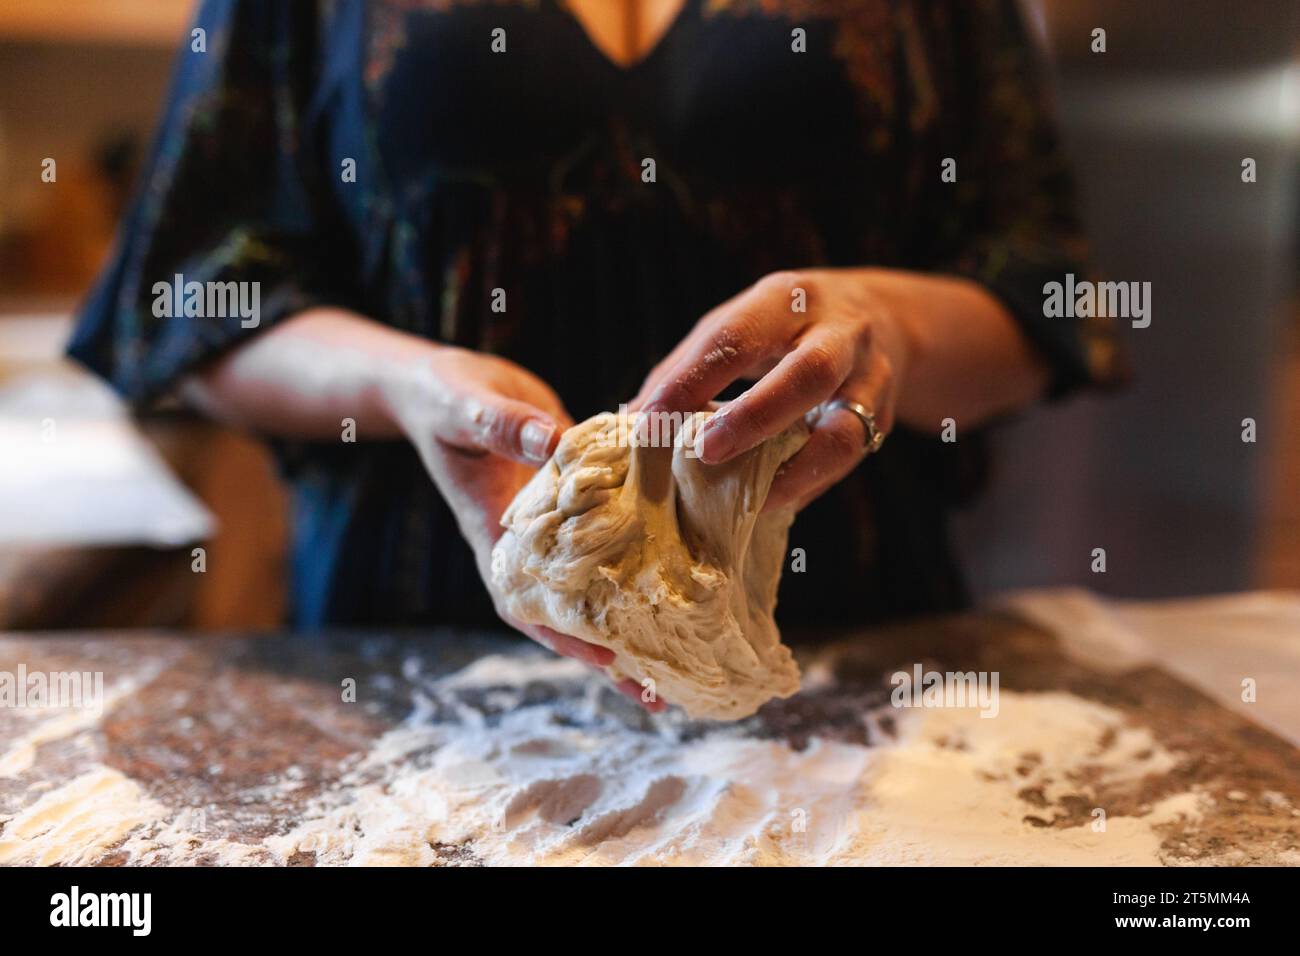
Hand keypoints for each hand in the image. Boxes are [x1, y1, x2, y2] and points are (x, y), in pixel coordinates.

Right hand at [384, 346, 665, 711]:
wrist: (442, 384)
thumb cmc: (441, 399)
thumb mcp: (462, 408)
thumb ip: (502, 426)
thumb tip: (548, 443)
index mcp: (493, 533)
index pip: (525, 602)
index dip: (563, 636)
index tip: (607, 659)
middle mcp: (528, 542)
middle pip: (568, 613)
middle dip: (610, 654)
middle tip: (660, 692)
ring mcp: (555, 527)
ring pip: (596, 584)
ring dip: (633, 619)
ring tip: (684, 657)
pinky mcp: (577, 501)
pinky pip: (612, 537)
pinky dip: (642, 557)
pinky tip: (686, 571)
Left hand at [632, 269, 913, 511]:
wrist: (880, 319)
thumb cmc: (783, 328)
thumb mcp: (736, 326)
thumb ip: (686, 371)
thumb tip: (630, 426)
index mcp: (786, 300)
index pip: (736, 337)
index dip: (691, 381)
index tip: (648, 423)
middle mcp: (839, 333)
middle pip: (808, 374)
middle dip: (754, 418)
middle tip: (704, 452)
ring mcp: (870, 378)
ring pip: (844, 430)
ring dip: (795, 469)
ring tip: (753, 498)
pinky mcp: (883, 418)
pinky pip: (848, 461)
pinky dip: (807, 485)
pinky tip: (773, 501)